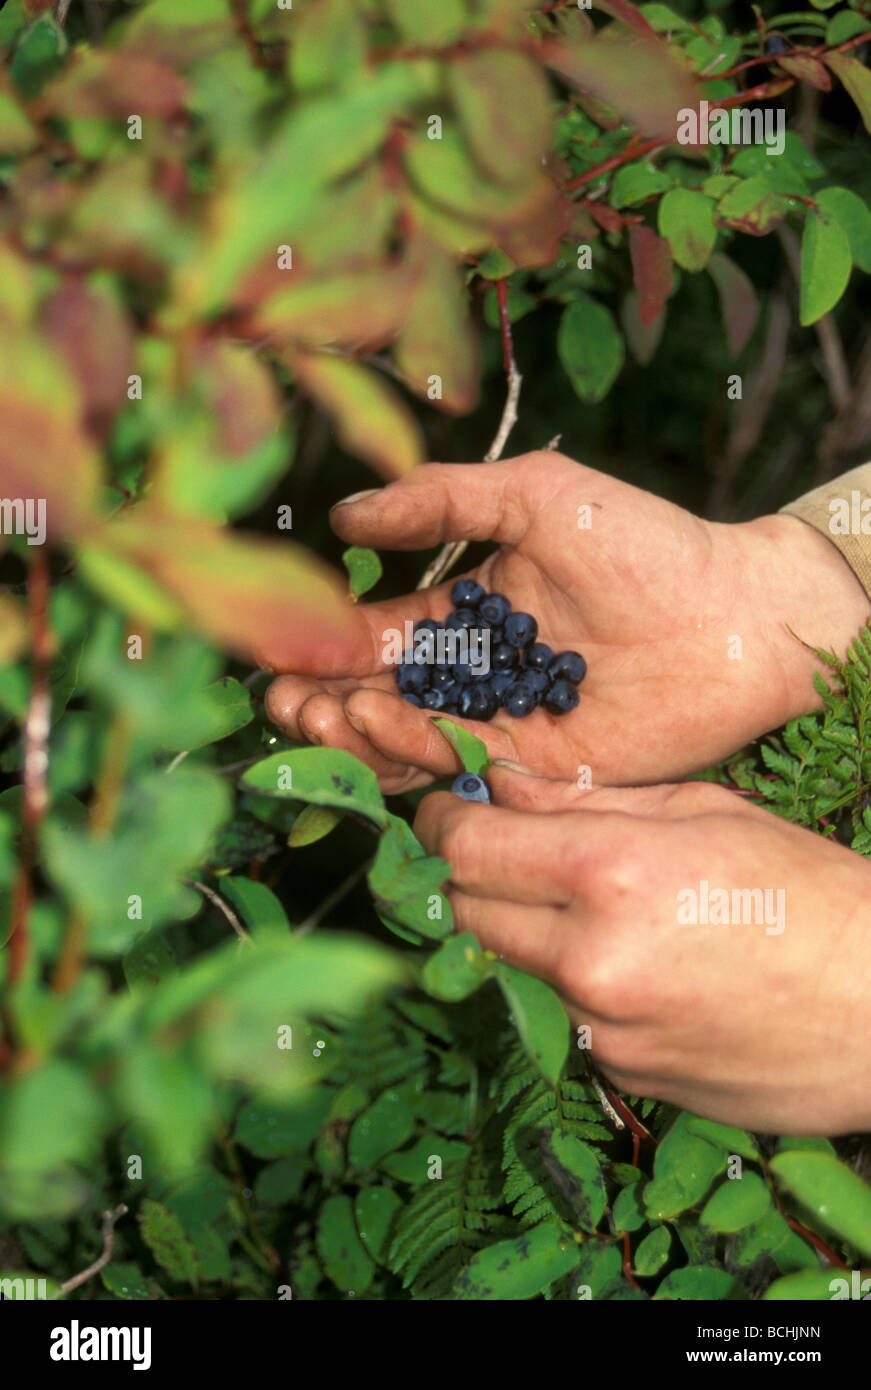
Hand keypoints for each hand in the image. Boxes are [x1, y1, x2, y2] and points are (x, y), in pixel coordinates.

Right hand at [265, 451, 868, 789]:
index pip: (375, 634)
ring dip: (352, 730)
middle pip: (376, 697)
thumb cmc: (645, 544)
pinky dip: (410, 750)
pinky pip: (456, 766)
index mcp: (468, 612)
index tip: (277, 643)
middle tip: (286, 695)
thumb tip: (346, 513)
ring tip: (317, 709)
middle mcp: (477, 676)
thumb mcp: (537, 496)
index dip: (323, 641)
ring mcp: (502, 726)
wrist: (736, 616)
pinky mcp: (534, 771)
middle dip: (323, 698)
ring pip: (405, 740)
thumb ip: (444, 499)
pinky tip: (377, 722)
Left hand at [413, 769, 870, 1134]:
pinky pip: (563, 1018)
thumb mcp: (701, 811)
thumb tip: (497, 785)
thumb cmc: (809, 891)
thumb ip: (582, 801)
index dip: (442, 825)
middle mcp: (592, 960)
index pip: (467, 850)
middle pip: (467, 915)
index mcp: (612, 874)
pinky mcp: (622, 1076)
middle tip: (501, 854)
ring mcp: (603, 1030)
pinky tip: (639, 967)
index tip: (447, 811)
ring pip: (510, 969)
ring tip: (594, 911)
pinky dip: (575, 986)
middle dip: (470, 879)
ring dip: (525, 934)